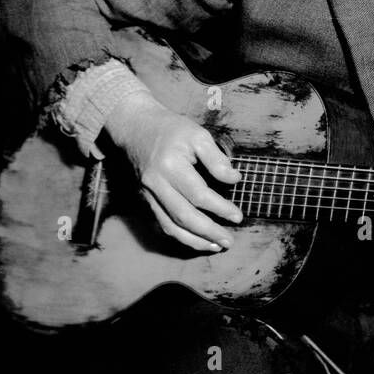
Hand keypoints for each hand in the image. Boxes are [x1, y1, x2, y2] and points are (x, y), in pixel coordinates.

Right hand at [105, 92, 241, 251]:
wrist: (135, 127)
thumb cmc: (171, 129)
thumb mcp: (198, 135)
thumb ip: (217, 159)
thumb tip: (234, 180)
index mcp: (170, 165)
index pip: (198, 195)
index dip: (220, 208)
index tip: (238, 217)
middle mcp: (155, 183)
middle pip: (183, 216)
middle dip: (209, 232)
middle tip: (229, 241)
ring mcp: (147, 194)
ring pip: (170, 226)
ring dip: (194, 241)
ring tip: (216, 246)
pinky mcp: (144, 200)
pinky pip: (161, 224)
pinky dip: (179, 236)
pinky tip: (196, 240)